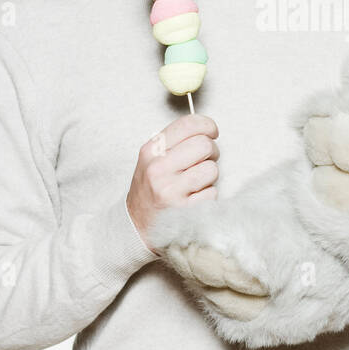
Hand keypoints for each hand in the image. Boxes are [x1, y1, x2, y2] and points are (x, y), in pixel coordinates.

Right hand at [126, 114, 219, 249]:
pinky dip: (208, 194)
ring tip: (197, 181)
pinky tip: (194, 197)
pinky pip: (212, 193)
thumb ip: (174, 141)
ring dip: (210, 175)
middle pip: (204, 145)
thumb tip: (207, 129)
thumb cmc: (150, 188)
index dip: (207, 125)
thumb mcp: (151, 159)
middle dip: (212, 151)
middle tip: (205, 159)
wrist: (136, 224)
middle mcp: (158, 169)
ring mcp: (171, 191)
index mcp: (151, 151)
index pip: (188, 125)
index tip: (212, 132)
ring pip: (212, 169)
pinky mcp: (184, 210)